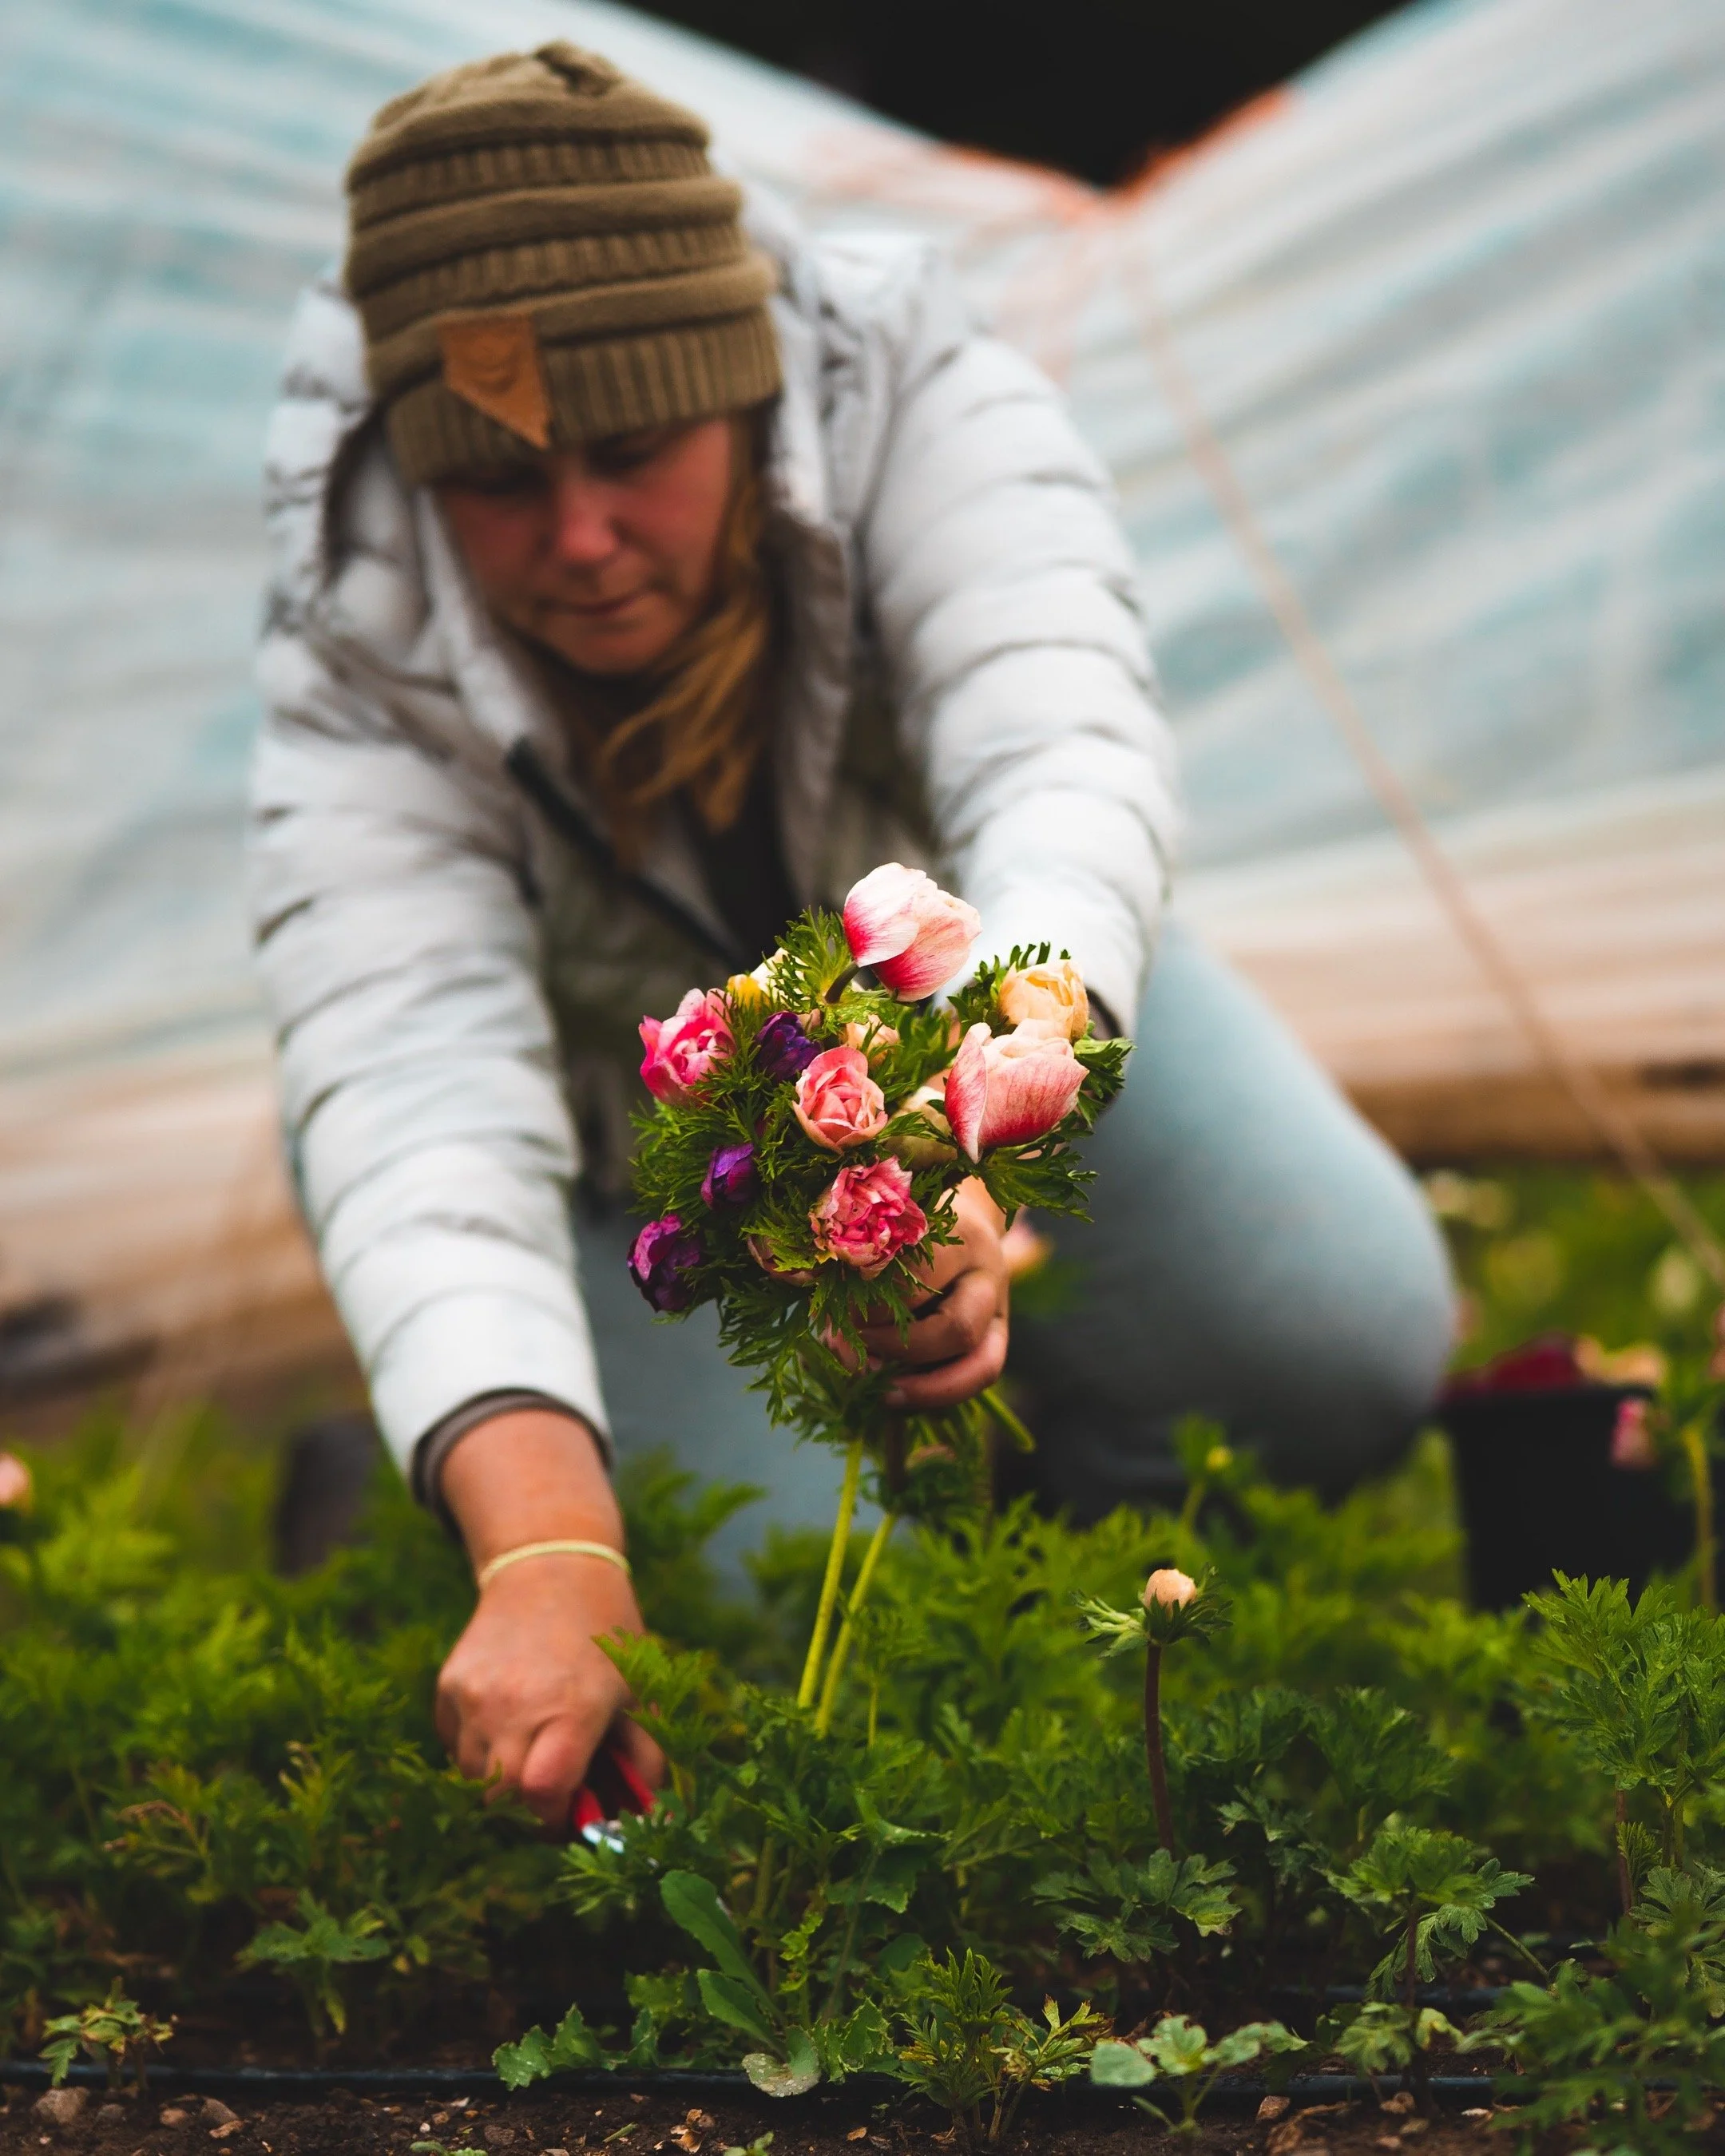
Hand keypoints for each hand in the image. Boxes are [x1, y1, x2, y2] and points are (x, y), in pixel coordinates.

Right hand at [436, 1409, 662, 1828]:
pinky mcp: (448, 1686)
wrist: (551, 1567)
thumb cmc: (606, 1637)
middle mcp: (514, 1704)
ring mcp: (474, 1695)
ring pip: (472, 1778)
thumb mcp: (640, 1694)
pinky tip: (508, 1723)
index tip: (572, 1812)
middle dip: (526, 1811)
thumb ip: (644, 1764)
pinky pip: (454, 1746)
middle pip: (500, 1798)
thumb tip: (642, 1824)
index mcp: (571, 1707)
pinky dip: (477, 1751)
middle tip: (553, 1794)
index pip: (542, 1793)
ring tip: (533, 1748)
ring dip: (501, 1782)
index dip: (556, 1819)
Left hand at [855, 1175, 1007, 1410]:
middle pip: (954, 1325)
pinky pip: (980, 1375)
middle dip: (893, 1345)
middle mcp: (987, 1270)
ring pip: (975, 1357)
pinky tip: (892, 1396)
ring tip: (868, 1375)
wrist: (959, 1215)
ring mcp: (999, 1306)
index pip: (918, 1277)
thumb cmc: (901, 1226)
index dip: (871, 1304)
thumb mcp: (877, 1233)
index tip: (832, 1307)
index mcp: (955, 1232)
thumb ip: (851, 1271)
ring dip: (915, 1377)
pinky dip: (934, 1393)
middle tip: (847, 1341)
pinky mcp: (998, 1335)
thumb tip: (824, 1322)